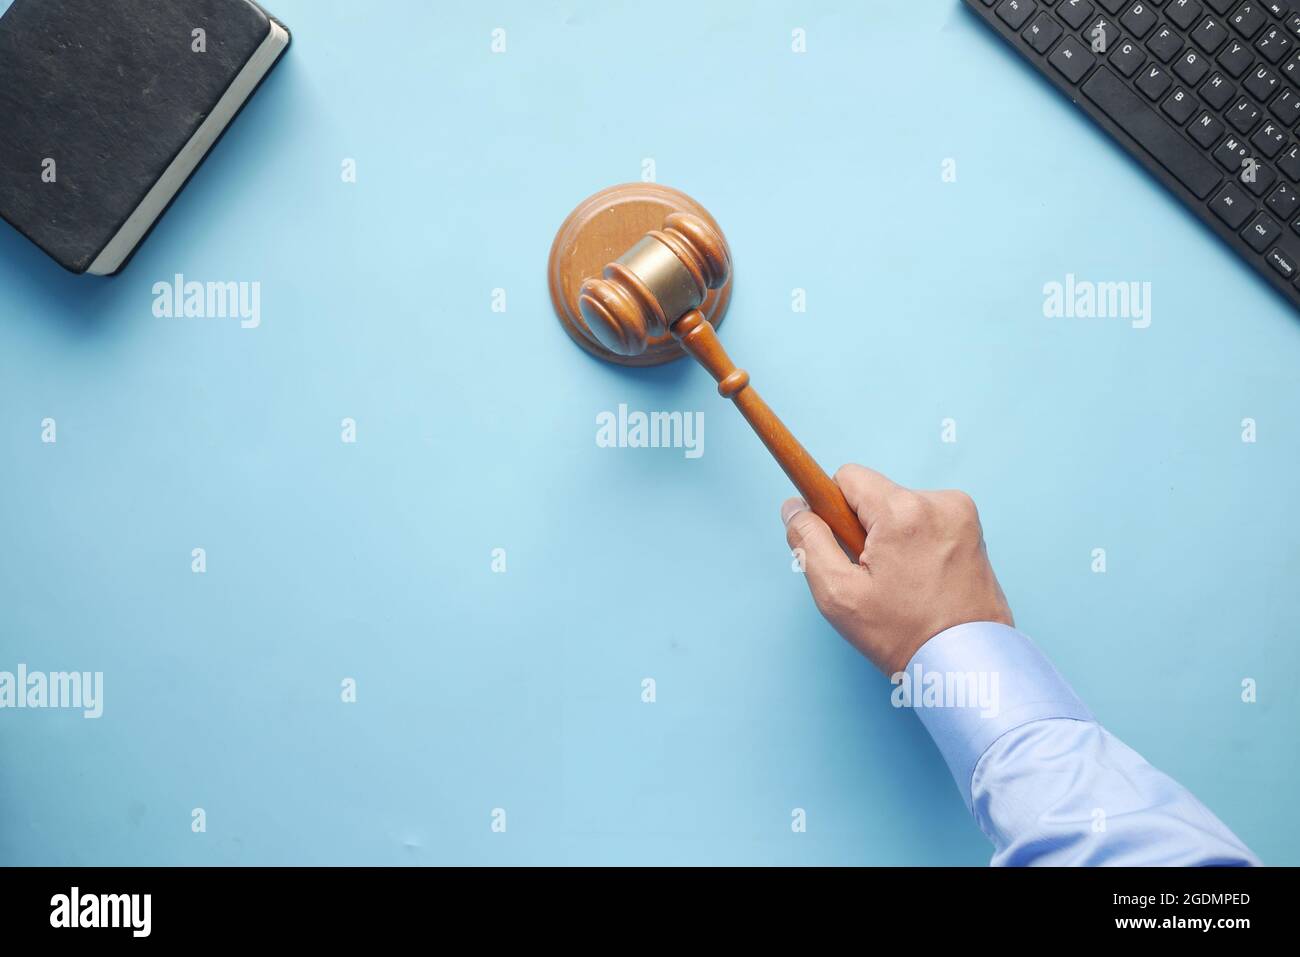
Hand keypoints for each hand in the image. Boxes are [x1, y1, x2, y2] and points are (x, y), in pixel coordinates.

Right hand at [782, 464, 1013, 674]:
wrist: (968, 664)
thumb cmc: (905, 636)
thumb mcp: (839, 595)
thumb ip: (808, 543)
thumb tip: (794, 507)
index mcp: (903, 512)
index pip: (848, 477)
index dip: (834, 509)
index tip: (840, 540)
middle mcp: (938, 502)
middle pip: (875, 495)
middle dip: (865, 528)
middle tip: (873, 576)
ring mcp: (961, 514)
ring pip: (900, 508)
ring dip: (892, 536)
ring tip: (901, 583)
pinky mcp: (973, 529)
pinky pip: (926, 519)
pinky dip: (916, 542)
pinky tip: (921, 579)